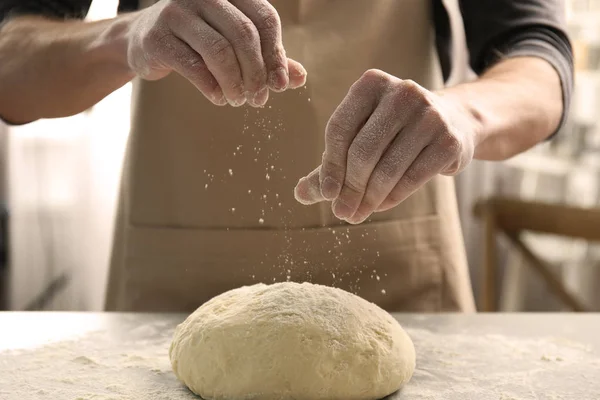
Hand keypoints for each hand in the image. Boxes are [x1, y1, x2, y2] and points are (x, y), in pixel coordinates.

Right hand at [125, 0, 305, 106]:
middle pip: (243, 34)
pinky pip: (192, 66)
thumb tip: (299, 78)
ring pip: (219, 51)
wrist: (143, 40)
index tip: (281, 85)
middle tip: (259, 99)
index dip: (275, 54)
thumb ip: (267, 57)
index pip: (264, 18)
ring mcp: (177, 13)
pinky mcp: (157, 37)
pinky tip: (219, 98)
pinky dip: (211, 87)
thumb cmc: (199, 41)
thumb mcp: (235, 43)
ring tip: (239, 100)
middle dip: (257, 73)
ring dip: (235, 83)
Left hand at [295, 69, 480, 223]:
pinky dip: (391, 198)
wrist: (455, 122)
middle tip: (341, 212)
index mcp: (371, 84)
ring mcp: (429, 115)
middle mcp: (402, 92)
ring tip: (356, 214)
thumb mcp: (361, 136)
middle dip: (349, 188)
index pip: (339, 129)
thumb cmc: (395, 131)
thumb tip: (300, 193)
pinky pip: (411, 178)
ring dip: (368, 199)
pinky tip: (380, 206)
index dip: (330, 166)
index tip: (326, 194)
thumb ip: (330, 163)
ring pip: (387, 168)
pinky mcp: (448, 141)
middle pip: (362, 151)